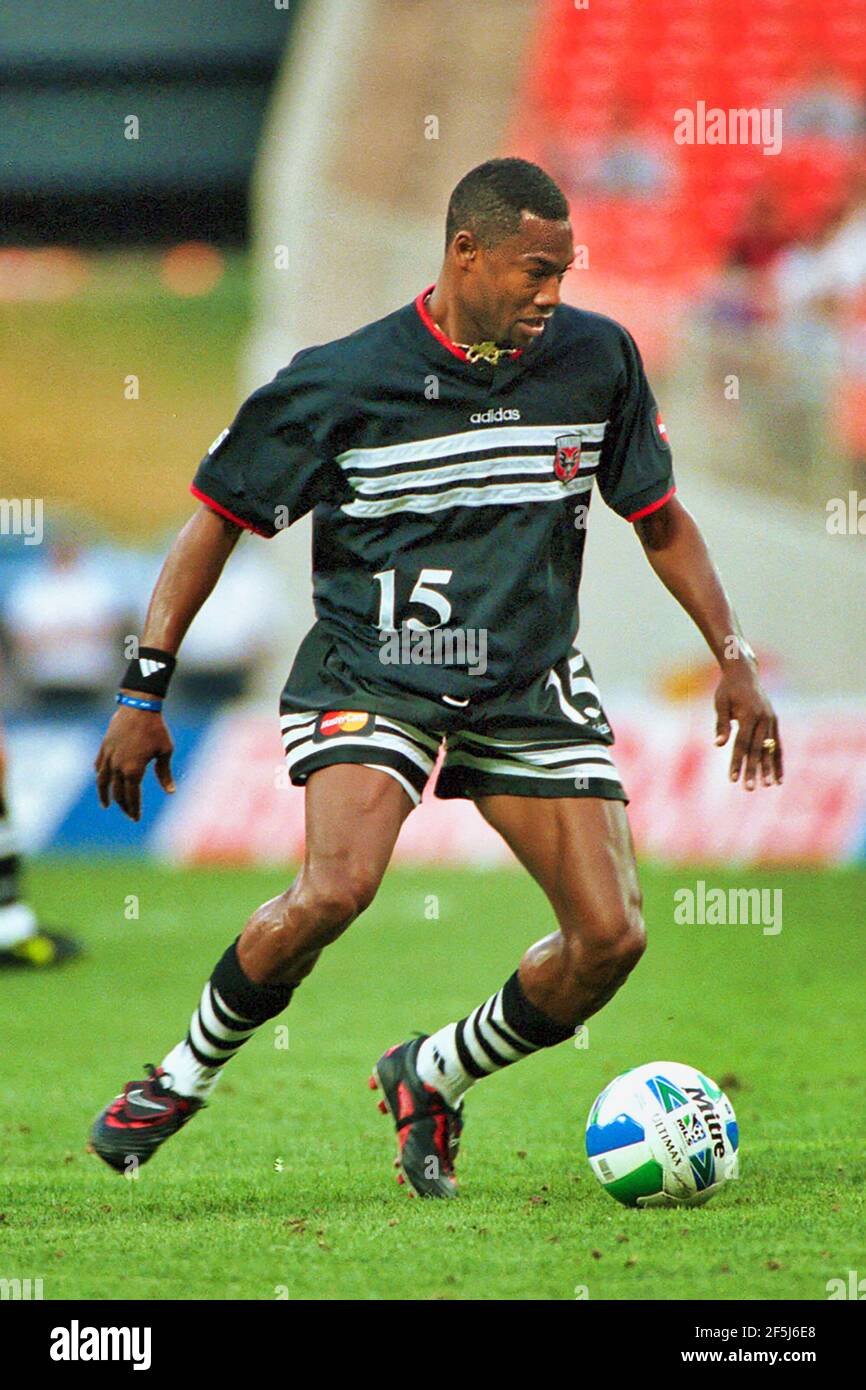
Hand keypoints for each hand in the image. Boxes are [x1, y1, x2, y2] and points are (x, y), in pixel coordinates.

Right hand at [95, 701, 175, 821]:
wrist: (139, 707)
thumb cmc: (156, 729)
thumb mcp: (165, 751)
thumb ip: (164, 773)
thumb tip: (171, 791)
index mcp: (133, 770)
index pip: (132, 796)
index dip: (134, 809)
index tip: (136, 818)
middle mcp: (118, 766)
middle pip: (117, 793)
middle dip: (123, 806)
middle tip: (129, 814)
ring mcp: (108, 757)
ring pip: (103, 782)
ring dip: (104, 795)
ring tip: (106, 805)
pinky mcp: (104, 747)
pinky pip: (99, 766)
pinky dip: (100, 775)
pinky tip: (102, 780)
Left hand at [714, 665, 782, 790]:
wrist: (744, 673)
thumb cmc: (728, 689)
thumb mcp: (721, 703)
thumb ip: (722, 724)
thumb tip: (718, 745)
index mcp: (749, 714)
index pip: (741, 744)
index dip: (737, 762)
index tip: (733, 779)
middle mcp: (764, 718)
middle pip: (757, 749)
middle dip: (753, 770)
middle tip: (750, 788)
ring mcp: (771, 720)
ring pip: (771, 749)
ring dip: (770, 768)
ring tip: (768, 786)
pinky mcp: (774, 722)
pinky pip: (778, 745)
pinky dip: (778, 761)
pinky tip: (778, 776)